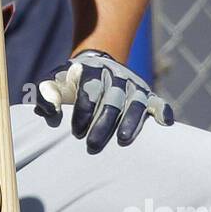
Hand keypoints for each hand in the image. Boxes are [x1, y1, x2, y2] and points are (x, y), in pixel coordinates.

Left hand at [35, 48, 172, 152]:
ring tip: (123, 139)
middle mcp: (116, 76)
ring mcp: (134, 85)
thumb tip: (50, 112)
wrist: (95, 66)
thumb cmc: (71, 83)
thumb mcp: (55, 82)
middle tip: (92, 145)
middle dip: (103, 123)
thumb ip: (46, 94)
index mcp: (91, 71)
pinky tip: (164, 124)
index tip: (76, 131)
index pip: (90, 89)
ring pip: (136, 102)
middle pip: (112, 99)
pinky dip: (162, 111)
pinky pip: (158, 102)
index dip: (83, 110)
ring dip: (131, 121)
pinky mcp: (148, 95)